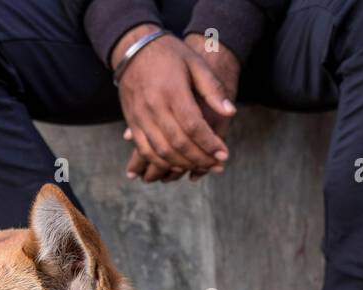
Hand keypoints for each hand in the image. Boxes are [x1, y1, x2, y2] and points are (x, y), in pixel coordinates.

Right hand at [112, 25, 235, 183]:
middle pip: (179, 143)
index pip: (193, 126)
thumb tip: (230, 112)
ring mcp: (140, 117)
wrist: (133, 49)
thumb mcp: (195, 64)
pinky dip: (162, 163)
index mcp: (172, 91)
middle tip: (217, 166)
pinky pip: (145, 150)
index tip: (224, 155)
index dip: (209, 144)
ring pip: (162, 151)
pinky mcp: (132, 123)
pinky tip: (178, 166)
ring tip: (202, 168)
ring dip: (183, 164)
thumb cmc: (170, 55)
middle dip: (200, 159)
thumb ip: (213, 89)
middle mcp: (154, 107)